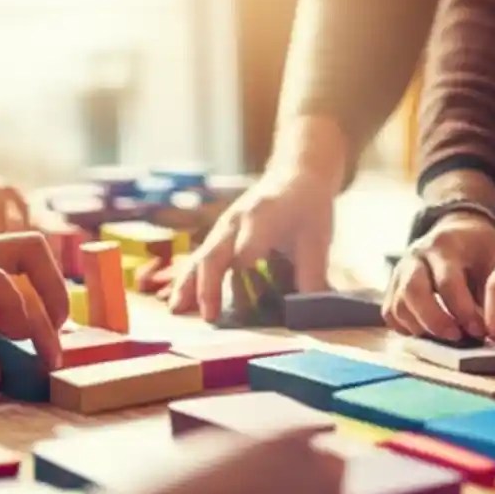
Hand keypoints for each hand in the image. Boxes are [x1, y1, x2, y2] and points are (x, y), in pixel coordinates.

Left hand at [0, 233, 66, 389]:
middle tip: (54, 343)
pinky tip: (11, 339)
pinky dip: (20, 305)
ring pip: (23, 258)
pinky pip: (4, 278)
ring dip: (43, 296)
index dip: (25, 318)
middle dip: (54, 294)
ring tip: (41, 342)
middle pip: (29, 250)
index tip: (34, 354)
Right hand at [169, 170, 334, 321]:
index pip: (247, 247)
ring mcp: (224, 227)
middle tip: (208, 318)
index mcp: (263, 218)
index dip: (242, 267)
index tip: (243, 291)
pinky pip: (200, 259)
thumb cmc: (308, 208)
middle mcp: (237, 221)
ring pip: (201, 258)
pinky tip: (180, 302)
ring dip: (188, 285)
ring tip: (177, 311)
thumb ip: (313, 277)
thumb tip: (313, 314)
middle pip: (215, 255)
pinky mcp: (219, 234)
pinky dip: (189, 280)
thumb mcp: (317, 240)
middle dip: (209, 286)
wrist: (295, 175)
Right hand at [383, 213, 494, 340]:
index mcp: (444, 245)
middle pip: (413, 292)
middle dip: (435, 321)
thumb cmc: (480, 250)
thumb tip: (490, 332)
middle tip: (457, 337)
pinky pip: (391, 314)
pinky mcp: (393, 287)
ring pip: (398, 306)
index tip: (480, 331)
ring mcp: (400, 271)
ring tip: (447, 337)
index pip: (447, 283)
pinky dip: (407, 329)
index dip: (463, 312)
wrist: (458, 232)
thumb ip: (491, 292)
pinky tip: (430, 333)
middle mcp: (416, 255)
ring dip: (422, 328)